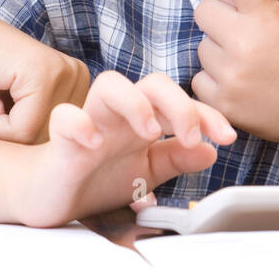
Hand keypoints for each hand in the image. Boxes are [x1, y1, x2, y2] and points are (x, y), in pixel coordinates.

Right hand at [0, 0, 89, 143]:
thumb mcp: (4, 124)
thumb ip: (30, 146)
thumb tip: (49, 179)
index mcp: (74, 85)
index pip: (56, 148)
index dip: (13, 145)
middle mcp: (78, 76)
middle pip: (50, 150)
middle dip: (7, 142)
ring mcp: (66, 72)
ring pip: (37, 145)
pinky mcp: (46, 73)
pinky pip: (24, 132)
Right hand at [23, 70, 236, 226]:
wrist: (51, 195)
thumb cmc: (96, 177)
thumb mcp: (146, 172)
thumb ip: (176, 159)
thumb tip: (211, 152)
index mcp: (142, 120)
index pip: (180, 103)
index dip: (208, 114)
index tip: (227, 137)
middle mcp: (119, 115)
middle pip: (152, 82)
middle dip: (179, 104)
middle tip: (192, 136)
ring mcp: (90, 122)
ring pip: (110, 84)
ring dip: (135, 103)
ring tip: (149, 133)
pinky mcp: (60, 138)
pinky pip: (64, 117)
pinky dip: (80, 125)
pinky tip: (95, 144)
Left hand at [190, 0, 278, 145]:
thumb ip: (261, 4)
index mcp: (268, 16)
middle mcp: (246, 43)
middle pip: (204, 11)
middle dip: (219, 17)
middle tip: (242, 30)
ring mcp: (234, 76)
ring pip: (202, 48)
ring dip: (219, 51)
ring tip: (250, 63)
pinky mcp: (227, 104)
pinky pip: (200, 80)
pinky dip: (215, 81)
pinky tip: (242, 84)